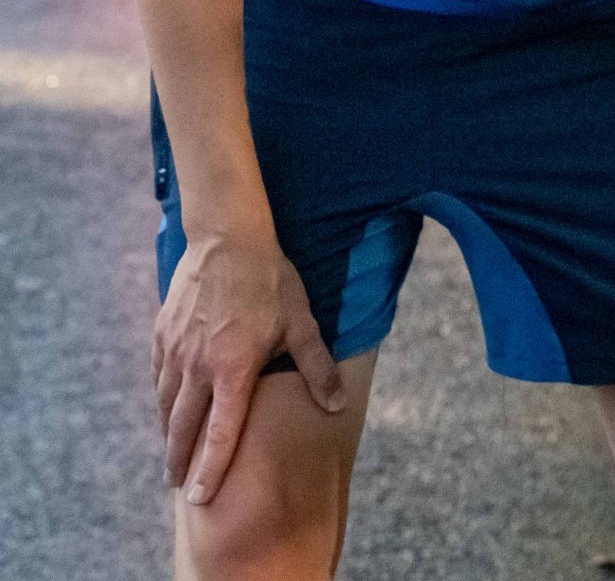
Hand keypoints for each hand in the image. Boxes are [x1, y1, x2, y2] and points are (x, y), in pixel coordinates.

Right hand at [151, 231, 344, 504]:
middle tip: (179, 483)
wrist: (228, 237)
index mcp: (233, 370)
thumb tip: (337, 406)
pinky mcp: (162, 333)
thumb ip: (317, 367)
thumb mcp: (301, 321)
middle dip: (180, 461)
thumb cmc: (270, 280)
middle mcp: (197, 367)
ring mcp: (175, 350)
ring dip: (168, 432)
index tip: (200, 497)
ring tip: (172, 451)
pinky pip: (157, 376)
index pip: (220, 433)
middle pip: (183, 427)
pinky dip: (161, 397)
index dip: (210, 469)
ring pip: (166, 404)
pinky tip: (167, 404)